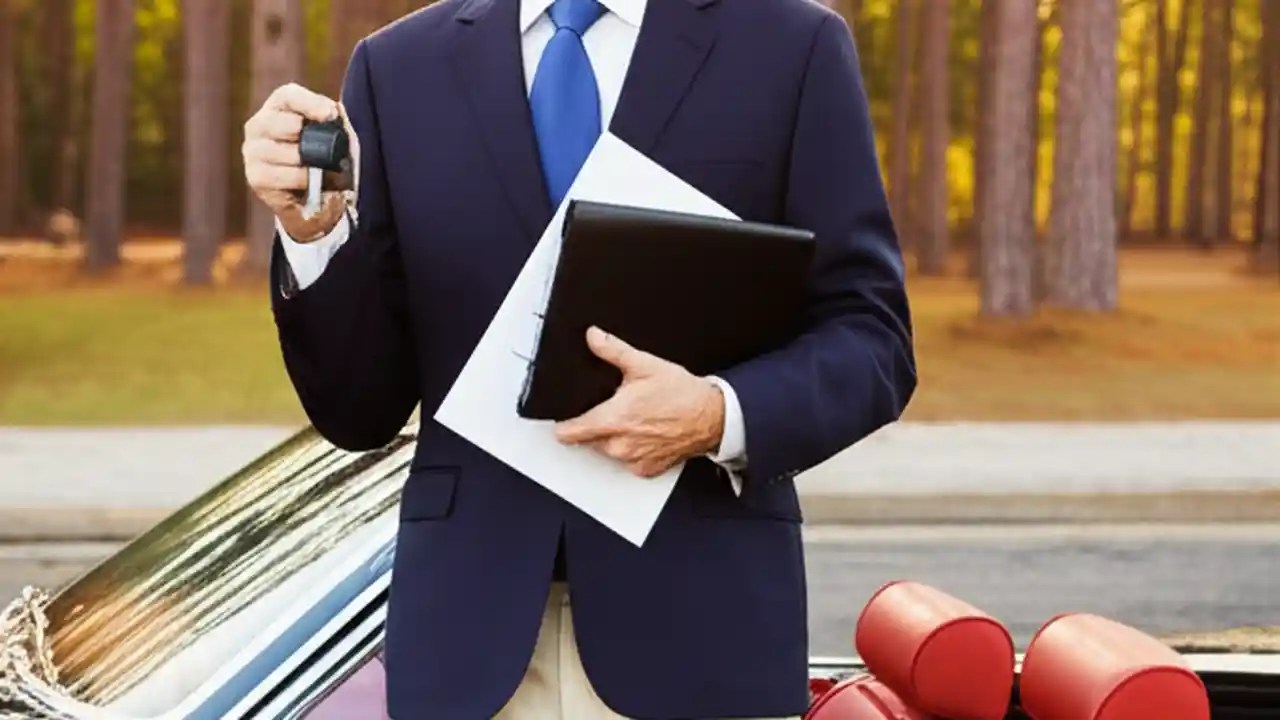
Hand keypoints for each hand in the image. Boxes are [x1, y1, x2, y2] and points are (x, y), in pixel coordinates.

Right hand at [243, 83, 355, 241]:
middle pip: (283, 123)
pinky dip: (303, 179)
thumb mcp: (328, 135)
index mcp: (277, 108)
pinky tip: (311, 182)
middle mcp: (258, 126)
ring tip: (322, 170)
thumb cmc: (320, 158)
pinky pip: (284, 175)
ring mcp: (253, 152)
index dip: (310, 103)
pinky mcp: (256, 177)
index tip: (332, 115)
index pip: (287, 96)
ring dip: (309, 163)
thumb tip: (336, 113)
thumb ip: (331, 120)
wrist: (309, 197)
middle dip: (309, 137)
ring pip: (285, 152)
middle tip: (326, 149)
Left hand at [555, 327, 725, 477]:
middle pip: (588, 440)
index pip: (568, 433)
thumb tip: (593, 337)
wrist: (711, 416)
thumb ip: (613, 351)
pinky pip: (628, 462)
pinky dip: (633, 450)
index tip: (565, 419)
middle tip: (615, 410)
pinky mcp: (646, 470)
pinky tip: (646, 434)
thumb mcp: (645, 365)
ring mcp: (633, 460)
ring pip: (608, 451)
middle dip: (596, 426)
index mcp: (613, 420)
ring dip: (614, 439)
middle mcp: (619, 445)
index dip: (564, 425)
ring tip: (635, 421)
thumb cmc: (682, 394)